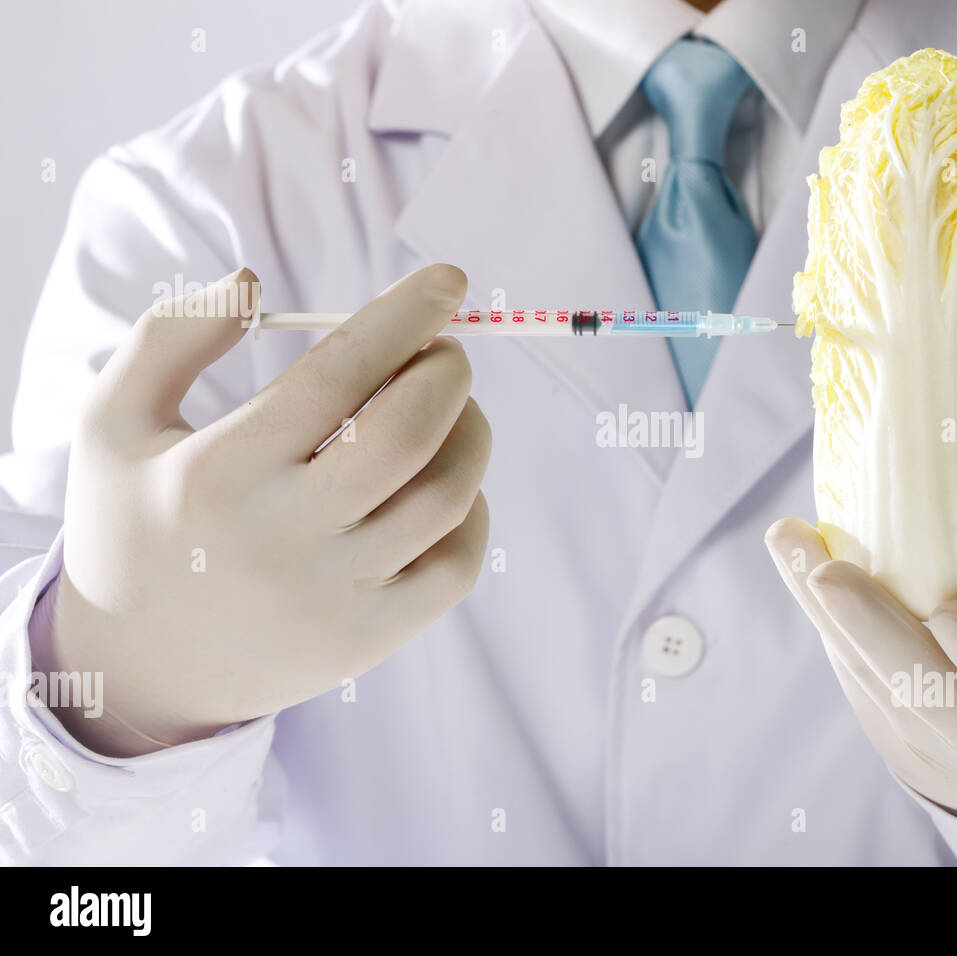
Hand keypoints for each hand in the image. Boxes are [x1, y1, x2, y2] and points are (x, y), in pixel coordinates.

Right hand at [36, 265, 489, 755]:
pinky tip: (448, 483)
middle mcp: (280, 538)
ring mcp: (330, 597)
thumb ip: (171, 335)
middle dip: (448, 373)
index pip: (338, 373)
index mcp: (218, 471)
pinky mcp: (367, 641)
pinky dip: (472, 511)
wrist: (137, 669)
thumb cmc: (134, 524)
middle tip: (448, 352)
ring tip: (454, 409)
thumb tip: (256, 280)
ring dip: (471, 434)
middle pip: (405, 434)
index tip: (447, 281)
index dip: (405, 316)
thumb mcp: (111, 423)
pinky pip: (455, 566)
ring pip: (445, 498)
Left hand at [765, 518, 956, 831]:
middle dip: (872, 632)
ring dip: (827, 614)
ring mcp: (938, 757)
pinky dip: (830, 623)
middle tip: (828, 571)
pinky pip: (858, 681)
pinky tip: (801, 564)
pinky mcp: (894, 745)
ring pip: (875, 685)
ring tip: (789, 540)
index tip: (952, 609)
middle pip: (926, 699)